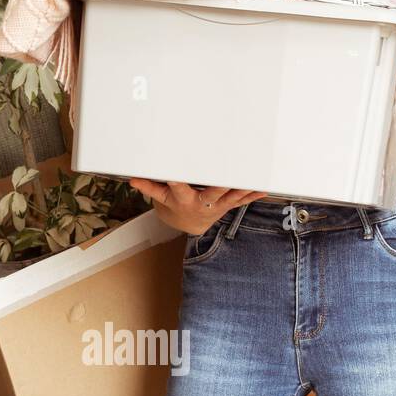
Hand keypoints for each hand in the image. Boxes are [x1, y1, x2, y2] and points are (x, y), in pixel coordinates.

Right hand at [128, 179, 265, 234]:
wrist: (188, 223)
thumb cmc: (174, 204)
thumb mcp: (160, 197)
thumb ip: (149, 187)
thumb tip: (133, 178)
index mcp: (182, 199)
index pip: (178, 188)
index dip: (177, 180)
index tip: (177, 172)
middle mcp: (200, 203)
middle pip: (211, 192)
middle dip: (220, 183)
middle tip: (228, 173)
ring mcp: (215, 206)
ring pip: (230, 197)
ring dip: (241, 189)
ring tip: (252, 180)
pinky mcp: (226, 206)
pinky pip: (241, 201)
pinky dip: (252, 195)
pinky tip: (263, 189)